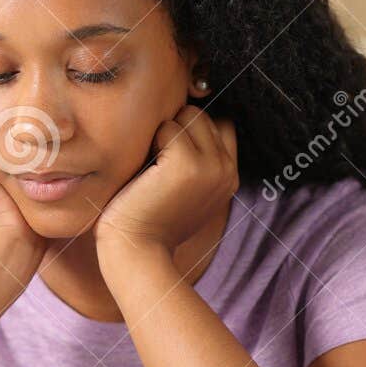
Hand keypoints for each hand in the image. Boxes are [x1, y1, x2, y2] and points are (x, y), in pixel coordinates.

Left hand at [95, 105, 237, 261]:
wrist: (136, 251)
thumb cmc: (149, 222)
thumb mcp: (185, 192)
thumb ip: (197, 163)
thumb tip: (184, 121)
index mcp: (229, 177)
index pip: (221, 125)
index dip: (194, 129)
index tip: (170, 150)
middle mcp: (226, 170)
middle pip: (204, 116)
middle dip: (177, 127)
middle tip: (156, 159)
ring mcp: (210, 165)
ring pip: (189, 115)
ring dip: (164, 131)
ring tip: (152, 164)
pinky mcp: (186, 163)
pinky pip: (168, 127)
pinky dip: (151, 140)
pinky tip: (145, 169)